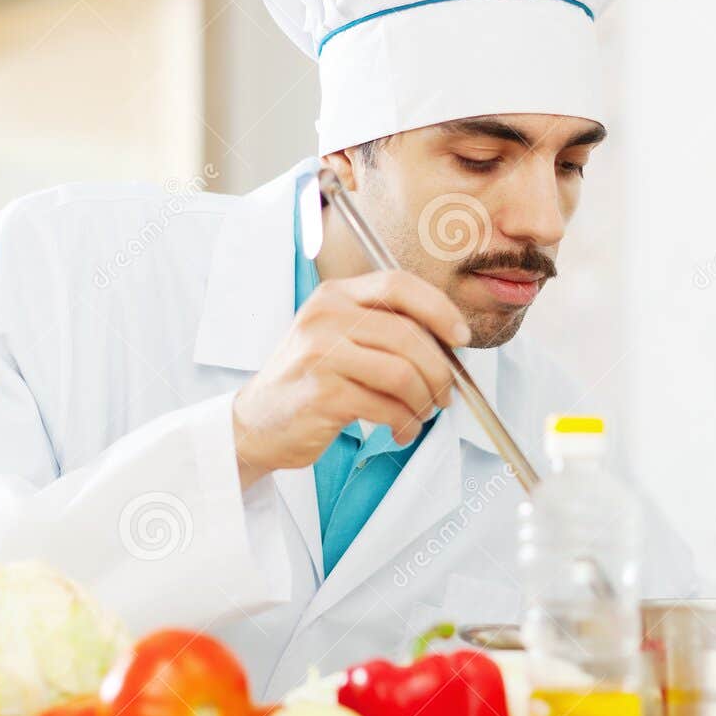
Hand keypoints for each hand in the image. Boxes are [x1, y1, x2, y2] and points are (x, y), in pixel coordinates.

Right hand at [232, 271, 468, 488]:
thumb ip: (382, 329)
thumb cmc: (306, 382)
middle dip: (440, 371)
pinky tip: (400, 431)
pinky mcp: (323, 394)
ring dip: (425, 401)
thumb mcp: (335, 337)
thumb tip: (447, 344)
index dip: (439, 309)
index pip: (398, 285)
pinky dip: (404, 423)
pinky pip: (387, 407)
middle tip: (446, 394)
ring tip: (421, 415)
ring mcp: (321, 355)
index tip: (460, 337)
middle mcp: (325, 318)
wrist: (256, 423)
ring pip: (403, 373)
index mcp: (333, 295)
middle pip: (409, 335)